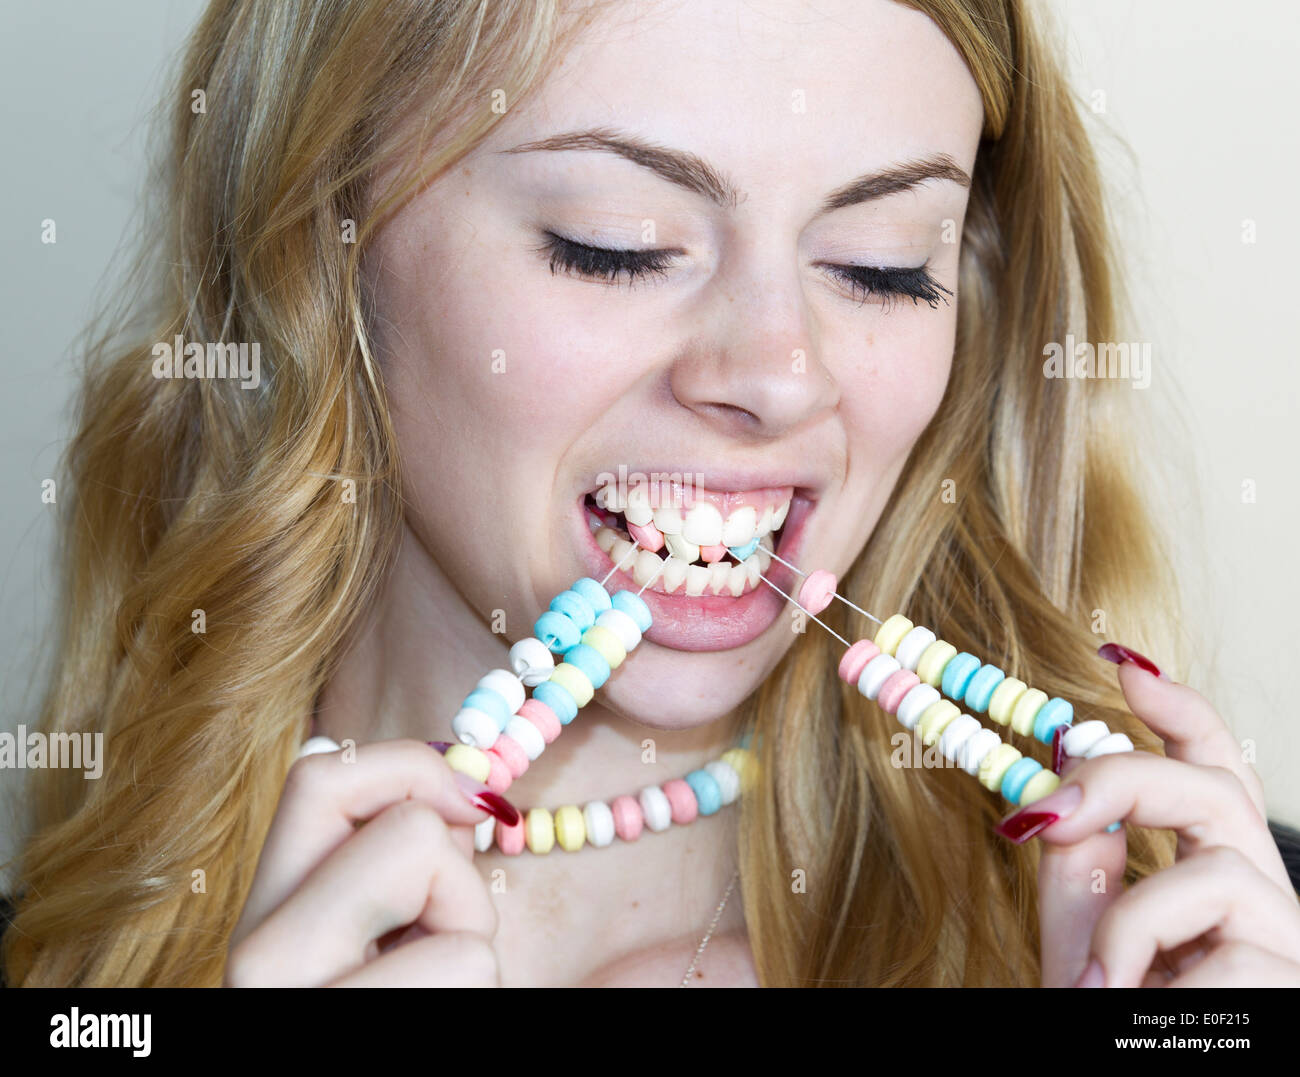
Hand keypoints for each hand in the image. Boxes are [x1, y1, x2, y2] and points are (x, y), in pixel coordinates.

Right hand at [224, 739, 510, 985]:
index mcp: (265, 916)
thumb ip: (414, 855)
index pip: (318, 776)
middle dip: (458, 879)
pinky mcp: (338, 1033)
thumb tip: (468, 788)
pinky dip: (484, 985)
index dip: (415, 767)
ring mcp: (293, 1001)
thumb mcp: (394, 929)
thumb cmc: (412, 997)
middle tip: (447, 943)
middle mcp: (258, 957)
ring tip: (439, 989)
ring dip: (473, 939)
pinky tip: (441, 1012)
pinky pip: (469, 960)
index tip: (470, 804)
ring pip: (442, 890)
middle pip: (408, 828)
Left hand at [1006, 649, 1299, 985]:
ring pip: (1218, 870)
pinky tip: (1122, 1006)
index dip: (1181, 711)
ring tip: (1094, 982)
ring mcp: (1288, 946)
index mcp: (1215, 879)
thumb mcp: (1083, 938)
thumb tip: (1055, 770)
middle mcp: (1266, 903)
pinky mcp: (1288, 987)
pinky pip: (1216, 944)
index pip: (1214, 772)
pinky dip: (1144, 967)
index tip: (1122, 662)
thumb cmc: (1117, 1024)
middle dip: (1123, 780)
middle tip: (1045, 811)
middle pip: (1219, 790)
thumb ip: (1079, 863)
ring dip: (1132, 920)